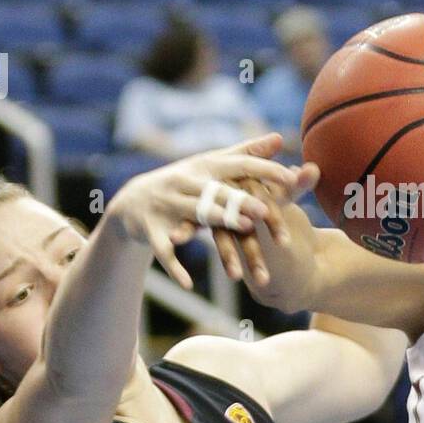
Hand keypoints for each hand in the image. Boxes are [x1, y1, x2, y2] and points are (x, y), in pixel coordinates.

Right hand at [107, 133, 300, 288]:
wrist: (133, 200)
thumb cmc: (187, 183)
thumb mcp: (214, 166)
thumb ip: (247, 154)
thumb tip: (281, 138)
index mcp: (205, 166)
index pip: (239, 166)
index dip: (264, 171)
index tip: (290, 177)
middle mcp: (185, 182)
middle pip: (217, 192)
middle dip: (238, 202)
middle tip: (262, 212)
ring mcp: (166, 205)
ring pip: (194, 216)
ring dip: (215, 223)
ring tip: (235, 235)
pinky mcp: (151, 230)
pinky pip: (164, 251)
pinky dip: (175, 268)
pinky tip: (188, 284)